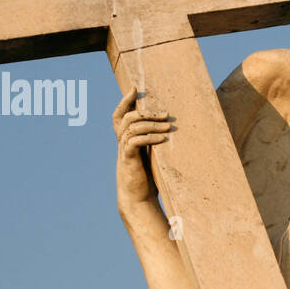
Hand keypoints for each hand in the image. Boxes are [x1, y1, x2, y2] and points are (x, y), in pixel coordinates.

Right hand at [113, 87, 175, 211]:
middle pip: (126, 118)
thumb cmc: (146, 178)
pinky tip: (163, 139)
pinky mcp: (128, 160)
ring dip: (151, 124)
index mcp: (126, 139)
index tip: (134, 89)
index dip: (124, 101)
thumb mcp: (150, 156)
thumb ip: (152, 142)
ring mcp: (124, 151)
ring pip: (131, 128)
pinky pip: (135, 142)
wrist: (138, 200)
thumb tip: (169, 128)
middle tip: (165, 113)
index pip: (119, 115)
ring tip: (169, 127)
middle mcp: (122, 143)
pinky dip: (149, 138)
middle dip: (146, 112)